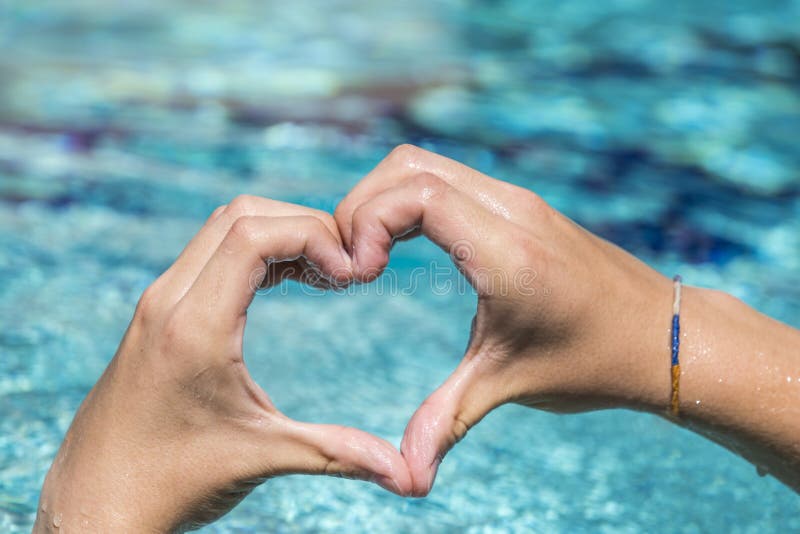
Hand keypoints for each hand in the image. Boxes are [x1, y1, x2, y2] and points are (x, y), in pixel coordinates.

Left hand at [36, 196, 410, 532]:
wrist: (95, 502)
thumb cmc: (170, 483)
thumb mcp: (261, 458)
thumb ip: (338, 453)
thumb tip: (406, 475)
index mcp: (193, 327)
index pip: (252, 233)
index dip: (313, 235)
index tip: (350, 274)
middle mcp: (168, 301)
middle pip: (241, 214)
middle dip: (304, 226)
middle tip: (344, 269)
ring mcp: (159, 302)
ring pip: (224, 228)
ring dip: (279, 236)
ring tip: (325, 276)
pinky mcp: (159, 312)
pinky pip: (211, 253)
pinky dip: (257, 253)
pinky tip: (290, 282)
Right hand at [335, 145, 674, 495]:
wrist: (660, 336)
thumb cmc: (592, 361)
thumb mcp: (509, 385)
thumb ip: (446, 421)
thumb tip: (406, 479)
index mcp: (507, 252)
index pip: (417, 194)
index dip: (369, 222)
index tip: (358, 274)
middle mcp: (512, 211)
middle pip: (409, 166)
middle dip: (362, 207)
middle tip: (351, 264)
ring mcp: (517, 202)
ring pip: (426, 166)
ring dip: (384, 201)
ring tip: (370, 257)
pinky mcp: (519, 207)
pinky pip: (449, 180)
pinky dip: (410, 201)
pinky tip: (402, 247)